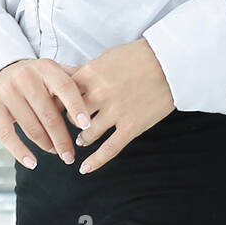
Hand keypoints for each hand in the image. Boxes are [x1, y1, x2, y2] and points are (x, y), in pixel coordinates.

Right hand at [0, 58, 91, 168]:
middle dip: (62, 138)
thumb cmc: (34, 75)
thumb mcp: (51, 70)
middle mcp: (25, 77)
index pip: (66, 87)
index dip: (77, 106)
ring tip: (57, 152)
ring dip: (46, 145)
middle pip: (49, 114)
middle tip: (71, 155)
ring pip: (31, 127)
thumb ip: (73, 78)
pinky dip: (20, 152)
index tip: (87, 126)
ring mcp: (7, 92)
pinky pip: (7, 135)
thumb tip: (99, 91)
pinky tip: (33, 163)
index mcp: (46, 67)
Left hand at [69, 38, 175, 174]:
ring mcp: (115, 112)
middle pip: (71, 117)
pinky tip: (85, 169)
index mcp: (91, 74)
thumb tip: (66, 78)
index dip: (56, 105)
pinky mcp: (131, 126)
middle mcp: (99, 95)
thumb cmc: (140, 55)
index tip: (54, 111)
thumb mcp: (108, 56)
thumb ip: (86, 71)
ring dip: (82, 139)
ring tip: (82, 140)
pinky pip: (109, 149)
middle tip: (66, 128)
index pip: (62, 95)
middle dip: (68, 124)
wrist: (171, 62)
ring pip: (87, 134)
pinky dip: (95, 162)